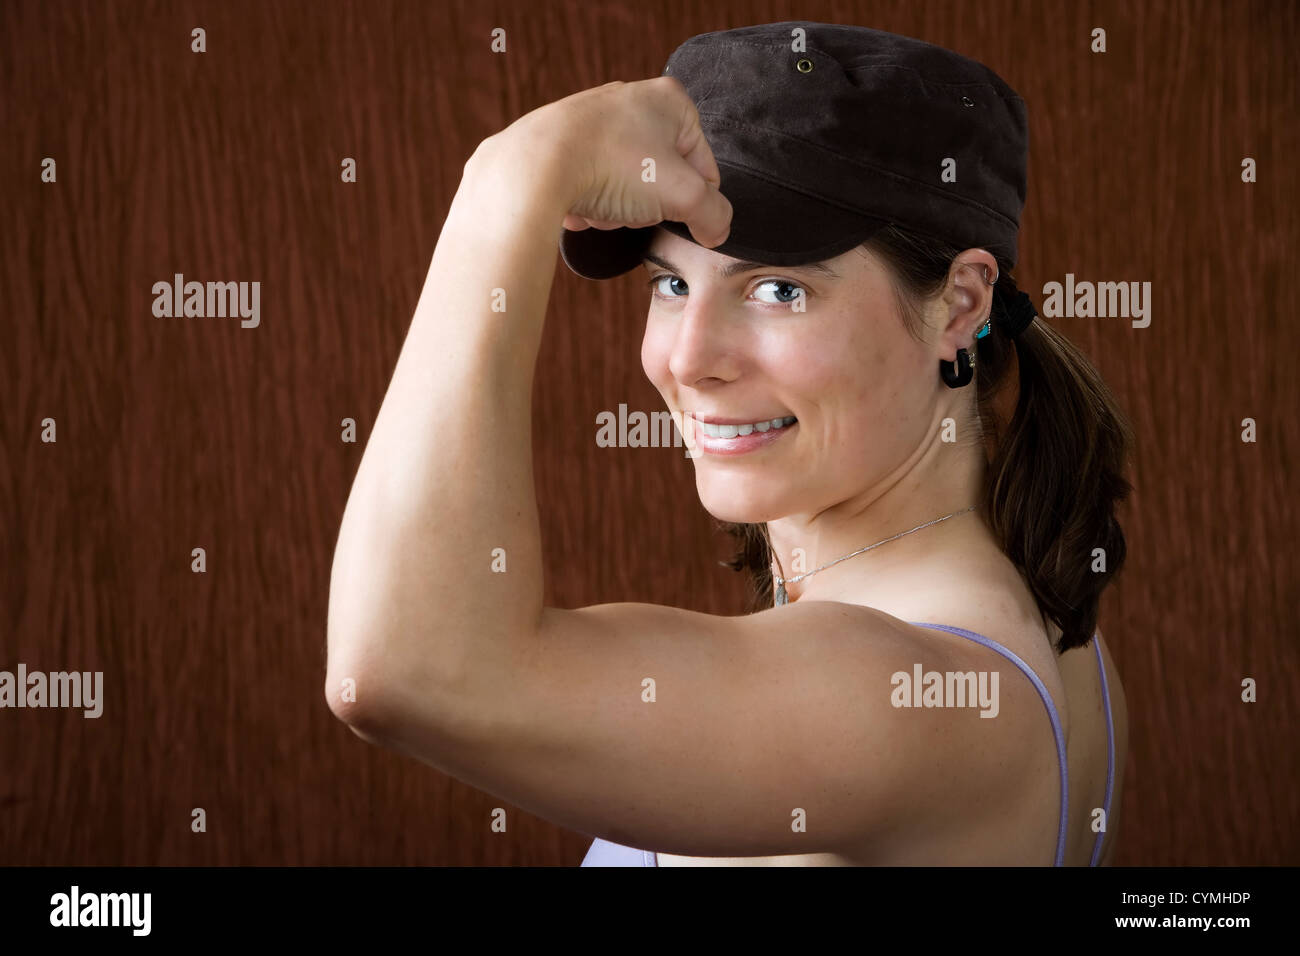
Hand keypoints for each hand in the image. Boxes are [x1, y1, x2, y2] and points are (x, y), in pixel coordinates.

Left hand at [484, 77, 732, 248]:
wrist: (535, 167)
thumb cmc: (612, 166)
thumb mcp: (684, 196)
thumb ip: (714, 215)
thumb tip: (716, 230)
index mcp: (670, 100)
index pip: (704, 166)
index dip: (693, 201)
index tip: (673, 212)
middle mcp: (631, 99)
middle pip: (661, 176)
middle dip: (648, 204)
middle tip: (632, 207)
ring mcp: (594, 117)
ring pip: (625, 183)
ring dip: (617, 208)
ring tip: (602, 206)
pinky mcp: (563, 140)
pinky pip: (591, 182)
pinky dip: (589, 201)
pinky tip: (579, 204)